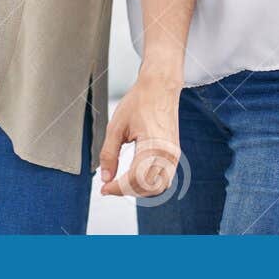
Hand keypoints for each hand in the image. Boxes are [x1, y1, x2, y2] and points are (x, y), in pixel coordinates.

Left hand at [98, 74, 182, 197]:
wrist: (160, 87)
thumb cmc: (140, 101)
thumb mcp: (116, 127)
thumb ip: (109, 155)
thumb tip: (105, 178)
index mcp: (153, 147)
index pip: (135, 179)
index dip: (118, 187)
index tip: (104, 188)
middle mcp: (167, 154)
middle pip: (148, 187)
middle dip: (127, 191)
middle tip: (109, 186)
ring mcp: (173, 155)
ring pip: (159, 187)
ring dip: (139, 190)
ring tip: (121, 183)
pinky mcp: (174, 154)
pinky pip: (164, 178)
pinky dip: (150, 183)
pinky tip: (135, 178)